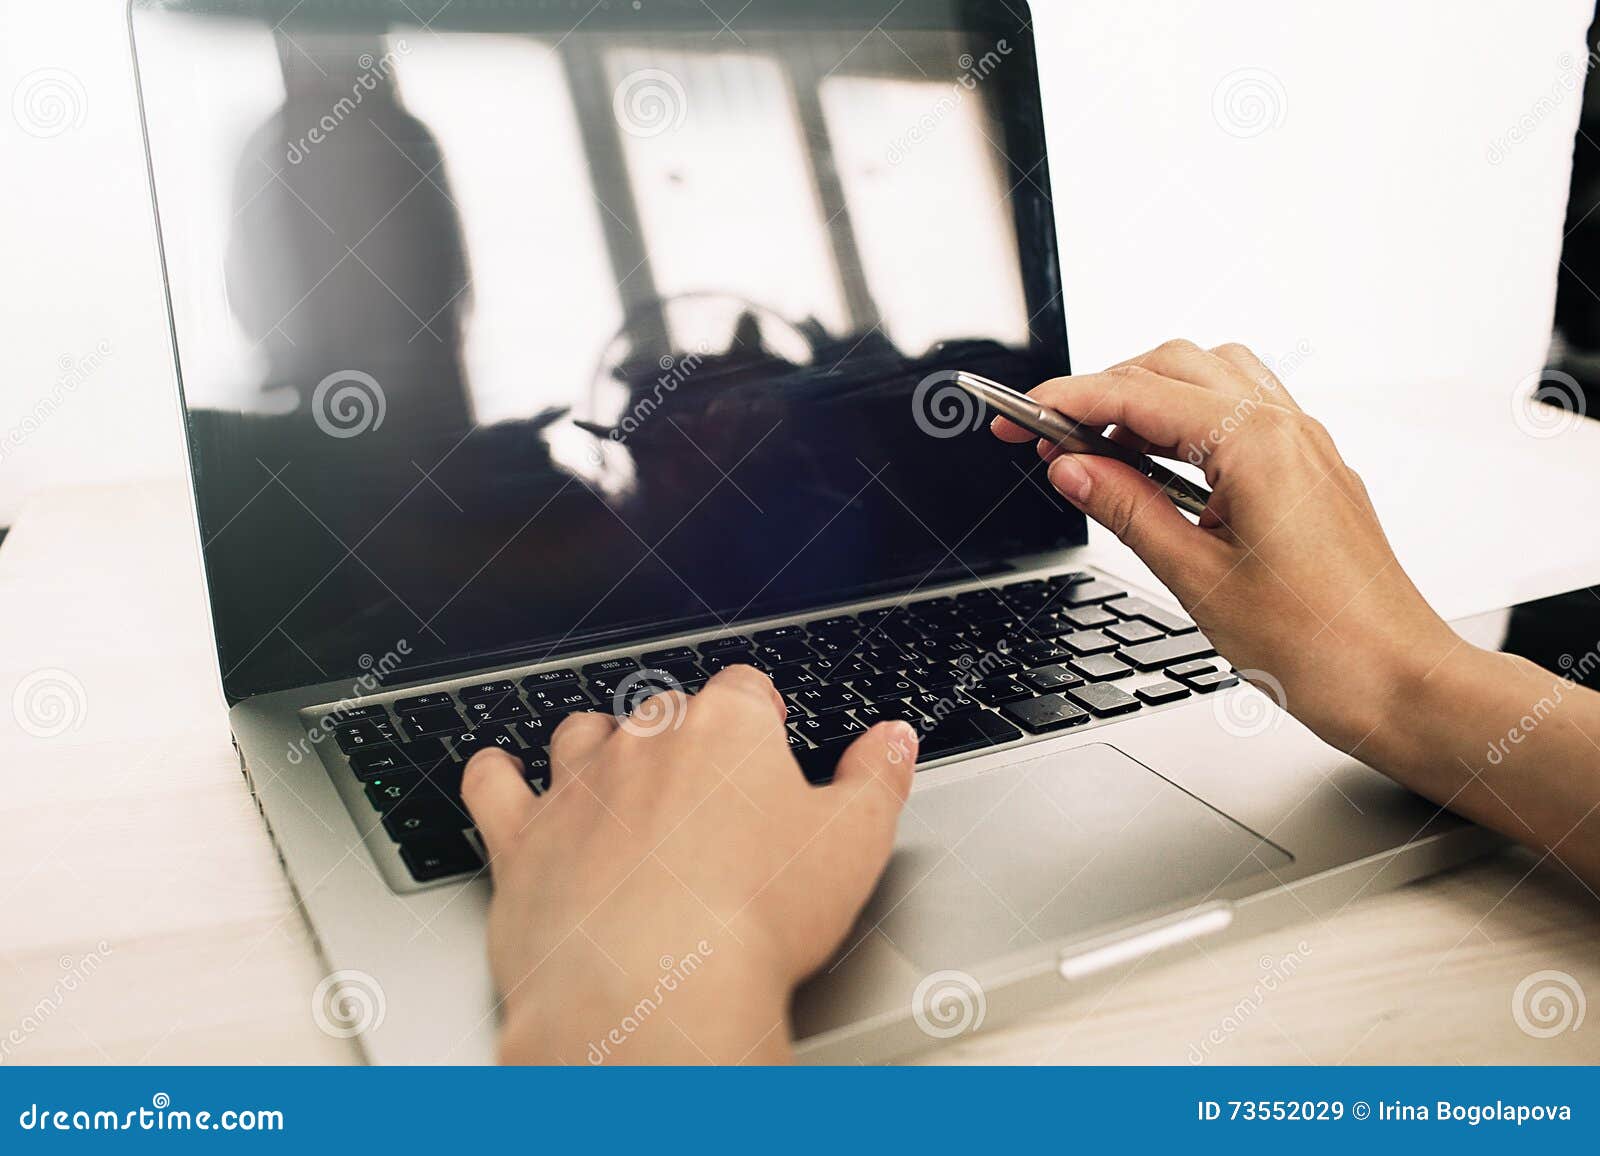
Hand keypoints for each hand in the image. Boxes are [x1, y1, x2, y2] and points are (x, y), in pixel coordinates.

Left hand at [460, 664, 916, 1063]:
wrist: (652, 988)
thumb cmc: (752, 921)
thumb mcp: (853, 846)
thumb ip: (876, 781)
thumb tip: (891, 741)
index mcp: (726, 730)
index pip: (744, 689)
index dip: (759, 713)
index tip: (766, 736)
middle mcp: (644, 742)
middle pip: (664, 714)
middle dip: (683, 741)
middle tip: (706, 791)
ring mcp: (576, 788)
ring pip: (582, 737)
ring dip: (598, 750)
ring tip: (616, 779)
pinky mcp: (522, 841)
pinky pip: (495, 785)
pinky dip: (498, 777)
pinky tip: (503, 777)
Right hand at [992, 339, 1459, 752]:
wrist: (1399, 684)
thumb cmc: (1321, 646)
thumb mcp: (1196, 579)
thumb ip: (1126, 510)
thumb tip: (1071, 468)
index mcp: (1257, 445)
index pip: (1139, 395)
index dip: (1067, 400)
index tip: (1018, 415)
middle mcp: (1287, 430)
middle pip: (1173, 365)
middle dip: (1101, 390)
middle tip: (1045, 435)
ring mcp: (1303, 446)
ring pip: (1210, 378)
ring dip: (1146, 398)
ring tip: (1098, 452)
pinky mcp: (1308, 471)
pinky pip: (1240, 413)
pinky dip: (1186, 422)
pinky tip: (1156, 469)